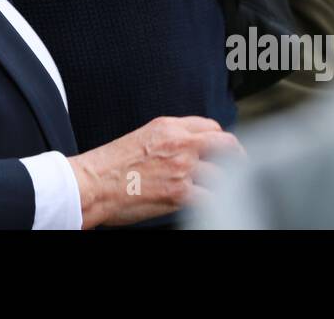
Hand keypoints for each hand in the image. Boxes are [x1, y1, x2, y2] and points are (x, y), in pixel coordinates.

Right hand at [66, 115, 243, 228]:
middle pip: (226, 145)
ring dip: (227, 185)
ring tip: (228, 192)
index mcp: (168, 127)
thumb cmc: (109, 165)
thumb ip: (168, 140)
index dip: (220, 140)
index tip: (223, 151)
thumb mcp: (142, 138)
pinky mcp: (180, 193)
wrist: (92, 184)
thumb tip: (186, 150)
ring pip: (225, 174)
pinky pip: (213, 199)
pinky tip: (213, 207)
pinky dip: (216, 205)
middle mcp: (179, 143)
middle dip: (237, 156)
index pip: (210, 127)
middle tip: (240, 168)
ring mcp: (182, 169)